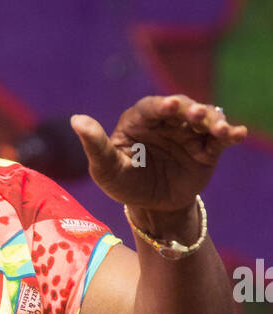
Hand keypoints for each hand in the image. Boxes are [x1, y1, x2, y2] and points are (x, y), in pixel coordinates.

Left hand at [70, 94, 246, 217]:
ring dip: (213, 121)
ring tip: (220, 129)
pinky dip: (230, 133)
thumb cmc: (123, 183)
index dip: (161, 106)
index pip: (151, 108)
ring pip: (204, 120)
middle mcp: (167, 121)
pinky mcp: (206, 148)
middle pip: (182, 109)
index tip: (169, 106)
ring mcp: (188, 133)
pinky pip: (219, 138)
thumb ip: (95, 145)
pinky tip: (237, 134)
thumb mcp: (105, 169)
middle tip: (196, 115)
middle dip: (191, 110)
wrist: (150, 208)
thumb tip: (76, 120)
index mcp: (140, 120)